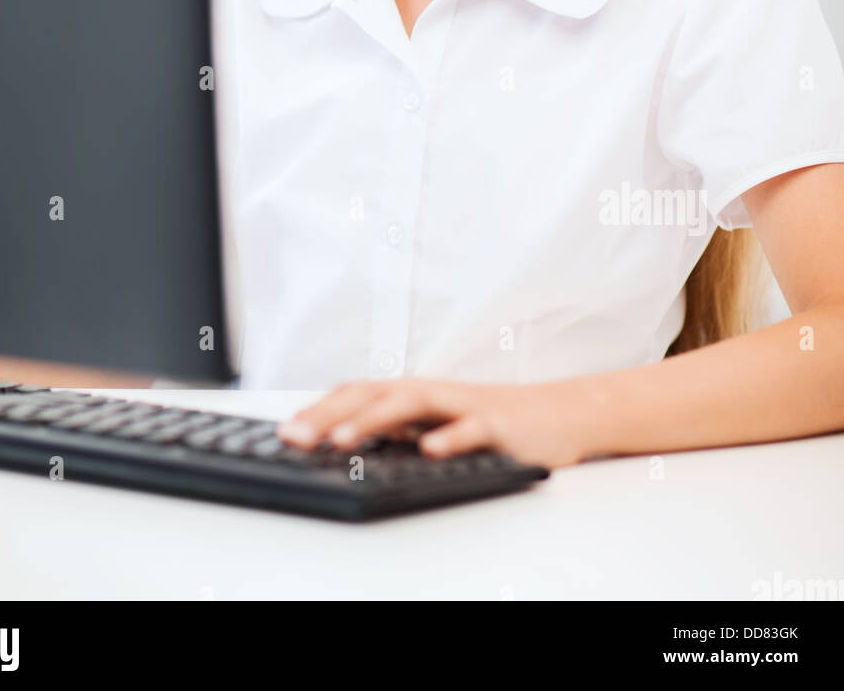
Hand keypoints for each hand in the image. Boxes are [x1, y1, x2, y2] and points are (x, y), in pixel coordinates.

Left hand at [275, 376, 603, 468]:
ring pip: (413, 404)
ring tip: (343, 440)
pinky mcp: (497, 424)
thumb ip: (397, 430)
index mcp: (413, 393)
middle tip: (296, 438)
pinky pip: (471, 429)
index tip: (285, 432)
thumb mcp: (435, 425)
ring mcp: (464, 405)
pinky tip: (428, 450)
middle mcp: (433, 393)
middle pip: (374, 394)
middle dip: (331, 415)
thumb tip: (344, 442)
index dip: (319, 410)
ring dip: (374, 421)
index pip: (357, 393)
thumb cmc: (490, 421)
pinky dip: (449, 438)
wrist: (558, 413)